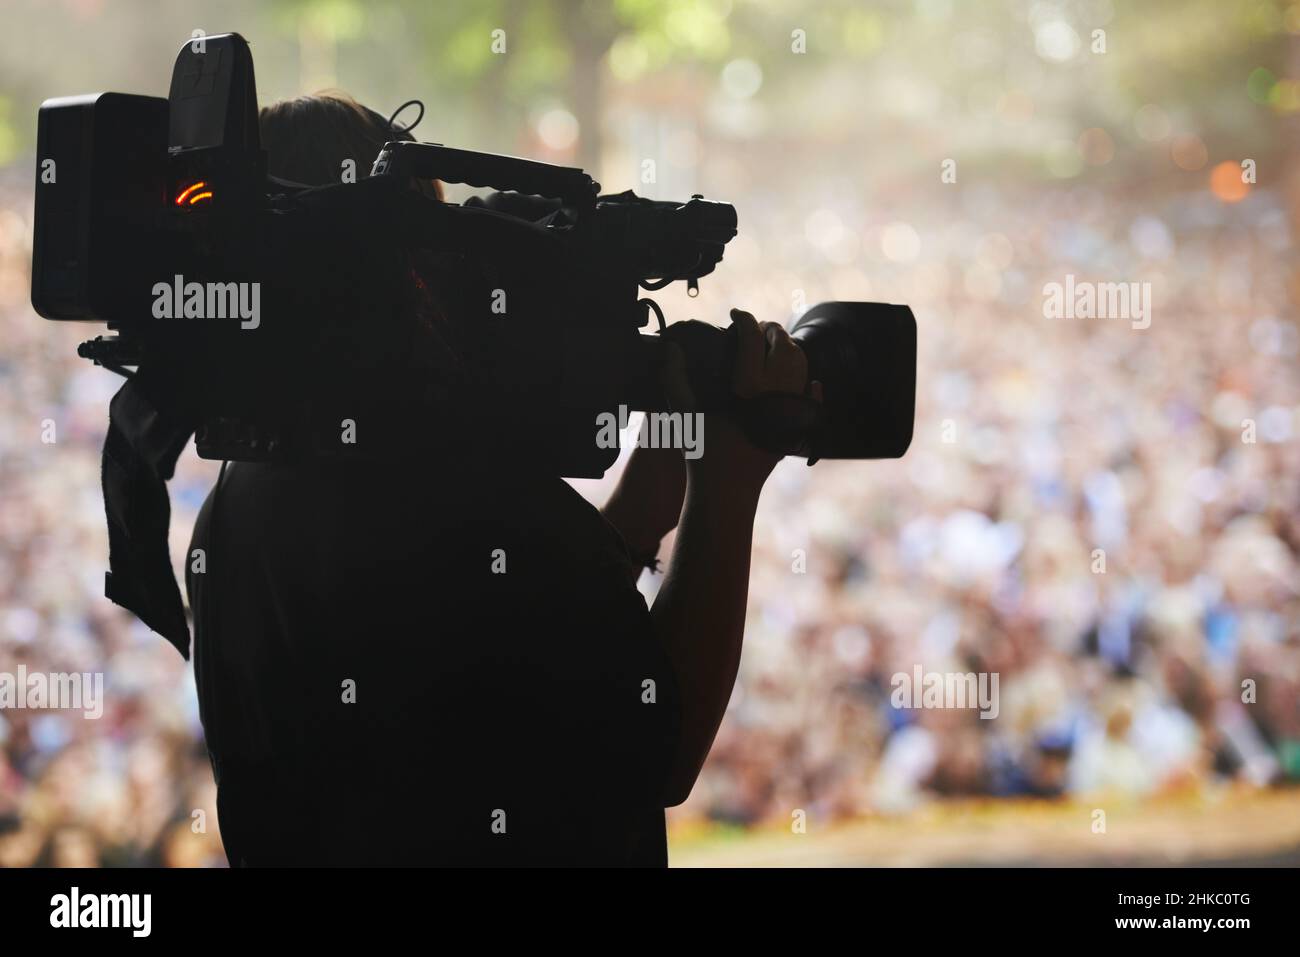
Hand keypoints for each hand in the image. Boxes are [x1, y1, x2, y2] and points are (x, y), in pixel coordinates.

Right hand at [691, 308, 820, 492]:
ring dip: (790, 349)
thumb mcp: (684, 412)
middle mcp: (775, 393)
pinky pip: (812, 397)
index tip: (736, 314)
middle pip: (783, 345)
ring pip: (801, 365)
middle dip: (771, 330)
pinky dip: (809, 384)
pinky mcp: (797, 426)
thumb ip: (674, 378)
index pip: (752, 337)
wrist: (728, 489)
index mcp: (747, 386)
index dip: (744, 318)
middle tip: (758, 327)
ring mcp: (790, 409)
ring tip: (775, 346)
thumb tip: (671, 349)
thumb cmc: (702, 451)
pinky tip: (808, 380)